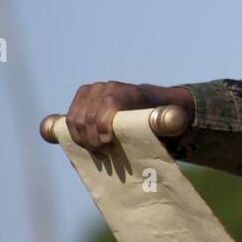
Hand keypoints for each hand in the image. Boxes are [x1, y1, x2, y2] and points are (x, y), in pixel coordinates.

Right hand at [64, 81, 194, 149]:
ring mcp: (93, 89)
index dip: (103, 128)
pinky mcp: (82, 95)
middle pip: (88, 117)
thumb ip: (168, 122)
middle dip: (92, 140)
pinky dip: (72, 133)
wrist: (148, 100)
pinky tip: (84, 145)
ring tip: (95, 152)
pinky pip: (69, 117)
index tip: (108, 145)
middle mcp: (108, 86)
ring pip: (75, 119)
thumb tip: (172, 125)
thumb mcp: (167, 119)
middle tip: (102, 155)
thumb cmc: (158, 115)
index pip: (108, 106)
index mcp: (130, 92)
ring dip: (81, 139)